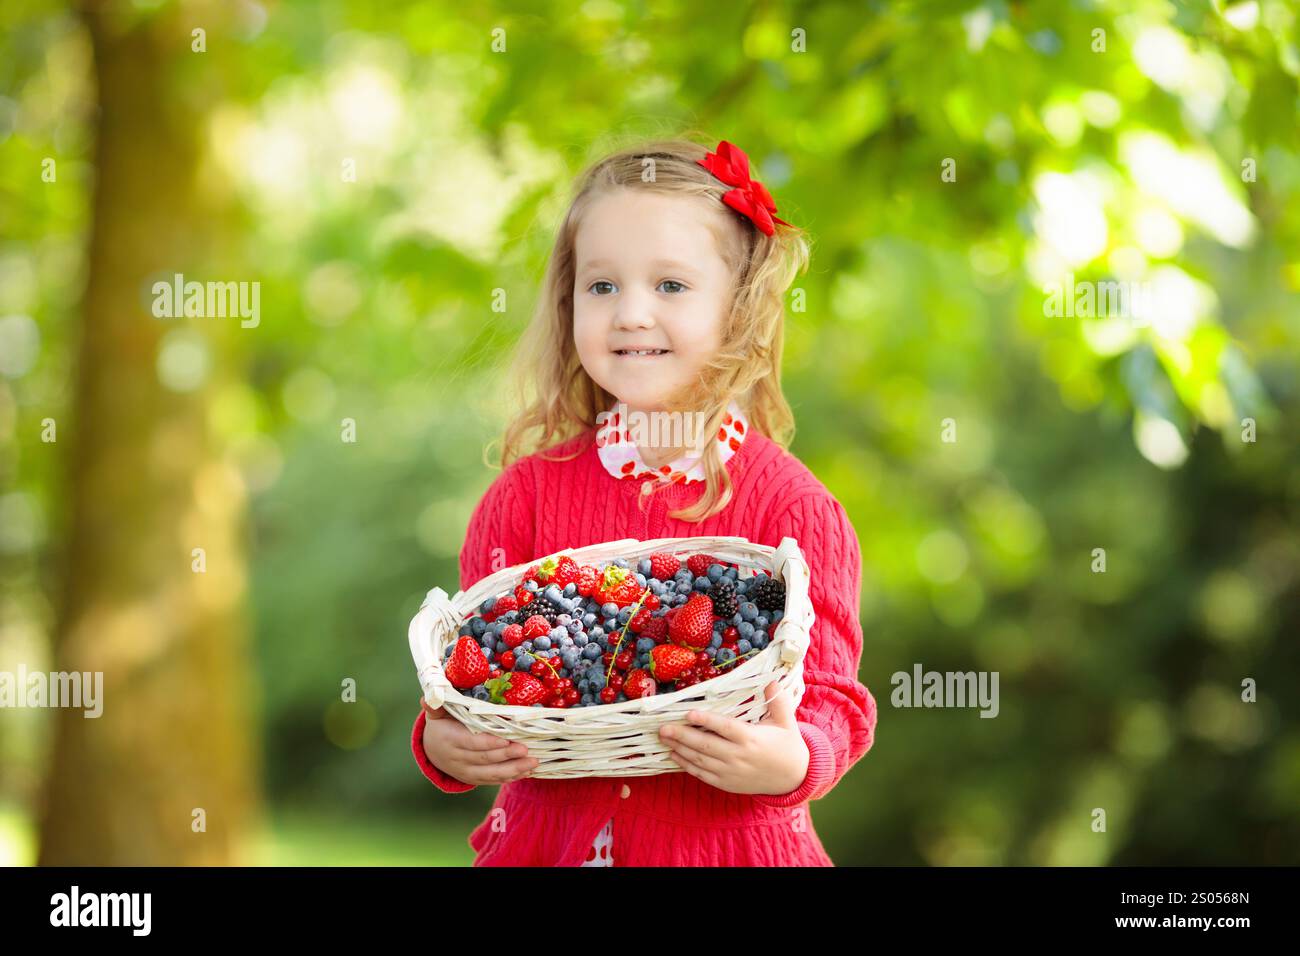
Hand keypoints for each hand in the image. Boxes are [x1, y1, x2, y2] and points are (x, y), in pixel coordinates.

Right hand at [419, 696, 537, 784]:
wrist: (433, 752)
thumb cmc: (441, 726)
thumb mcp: (436, 715)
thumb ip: (436, 706)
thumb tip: (428, 698)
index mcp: (450, 740)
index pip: (470, 743)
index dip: (488, 743)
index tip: (506, 739)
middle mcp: (458, 759)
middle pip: (484, 759)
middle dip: (506, 755)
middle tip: (526, 749)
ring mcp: (466, 772)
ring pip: (491, 774)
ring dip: (514, 769)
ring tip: (533, 762)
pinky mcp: (475, 779)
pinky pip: (494, 780)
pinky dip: (511, 777)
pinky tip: (528, 771)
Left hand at [657, 681, 808, 795]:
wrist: (792, 778)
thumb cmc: (787, 745)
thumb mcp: (786, 722)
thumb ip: (778, 700)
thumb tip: (771, 680)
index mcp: (752, 738)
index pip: (725, 727)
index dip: (706, 720)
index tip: (688, 713)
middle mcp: (739, 756)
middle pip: (706, 745)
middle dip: (682, 736)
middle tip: (663, 728)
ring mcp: (731, 772)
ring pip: (700, 760)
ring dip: (680, 749)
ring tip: (664, 739)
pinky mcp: (727, 783)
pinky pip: (702, 774)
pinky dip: (687, 765)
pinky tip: (674, 755)